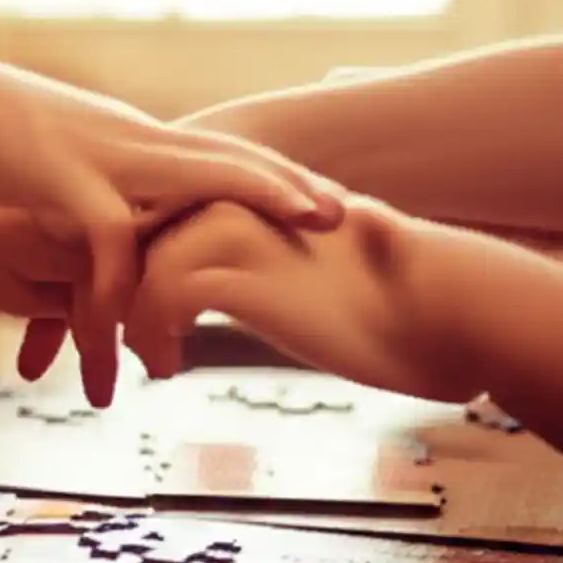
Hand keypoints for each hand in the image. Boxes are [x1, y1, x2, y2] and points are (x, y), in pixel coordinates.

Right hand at [0, 47, 345, 404]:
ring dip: (254, 206)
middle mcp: (133, 145)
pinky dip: (124, 296)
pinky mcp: (63, 185)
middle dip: (290, 186)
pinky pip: (112, 246)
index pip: (221, 155)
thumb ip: (100, 195)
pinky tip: (136, 334)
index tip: (320, 196)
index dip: (274, 175)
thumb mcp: (62, 168)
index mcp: (135, 145)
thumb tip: (121, 230)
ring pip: (196, 181)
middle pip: (230, 159)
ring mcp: (103, 159)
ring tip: (304, 232)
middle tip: (345, 213)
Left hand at [122, 198, 424, 393]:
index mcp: (251, 195)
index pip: (163, 214)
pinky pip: (158, 298)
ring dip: (127, 319)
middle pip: (137, 233)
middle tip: (113, 338)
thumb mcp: (316, 273)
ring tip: (145, 360)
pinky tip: (167, 368)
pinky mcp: (242, 274)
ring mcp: (237, 232)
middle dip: (115, 286)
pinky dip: (149, 336)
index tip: (126, 310)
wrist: (450, 307)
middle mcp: (236, 200)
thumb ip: (273, 267)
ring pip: (138, 265)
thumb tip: (253, 291)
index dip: (135, 263)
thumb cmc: (395, 303)